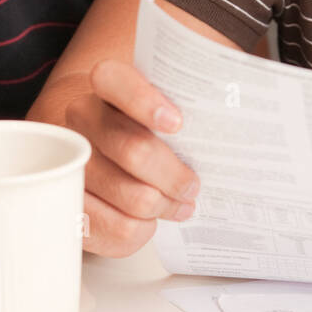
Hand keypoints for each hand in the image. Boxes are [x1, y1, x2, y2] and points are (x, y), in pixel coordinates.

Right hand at [63, 59, 199, 256]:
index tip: (177, 124)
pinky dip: (140, 231)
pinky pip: (111, 230)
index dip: (143, 101)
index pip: (115, 80)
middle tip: (193, 185)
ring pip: (127, 196)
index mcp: (107, 83)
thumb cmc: (155, 117)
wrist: (113, 137)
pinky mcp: (69, 203)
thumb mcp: (179, 90)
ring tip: (178, 204)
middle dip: (173, 176)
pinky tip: (150, 220)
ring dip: (162, 206)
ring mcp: (69, 161)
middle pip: (132, 150)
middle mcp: (81, 118)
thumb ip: (202, 85)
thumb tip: (242, 97)